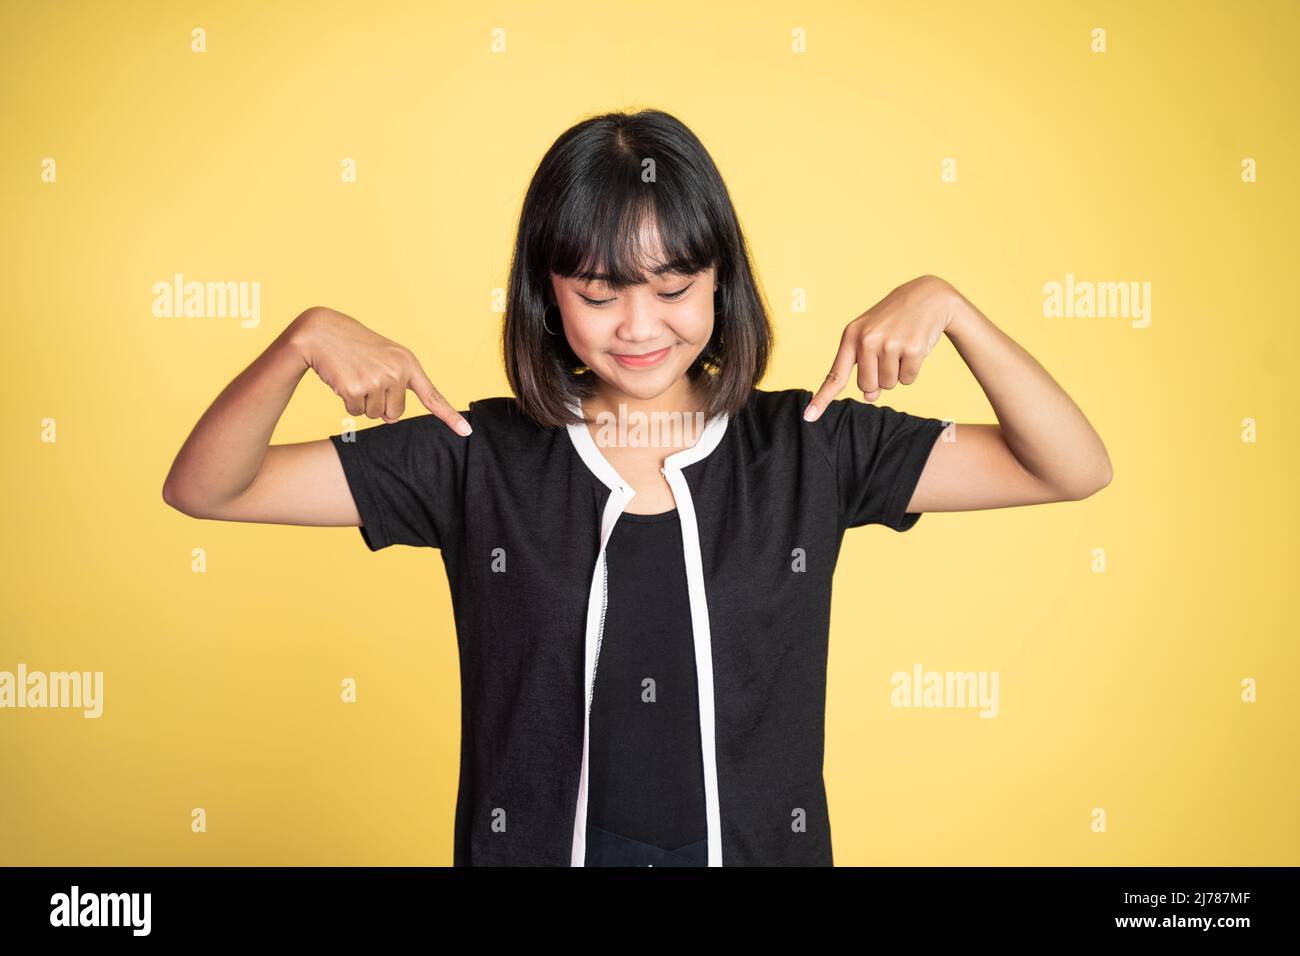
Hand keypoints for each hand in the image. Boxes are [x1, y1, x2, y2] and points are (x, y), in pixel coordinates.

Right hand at [289, 307, 470, 434]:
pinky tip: (342, 378)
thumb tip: (391, 419)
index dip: (449, 416)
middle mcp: (397, 371)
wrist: (321, 331)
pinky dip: (347, 401)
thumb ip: (394, 388)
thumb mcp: (381, 361)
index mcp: (407, 362)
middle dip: (379, 403)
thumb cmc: (354, 346)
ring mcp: (377, 380)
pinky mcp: (356, 389)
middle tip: (365, 376)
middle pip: (395, 413)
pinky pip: (356, 412)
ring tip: (353, 374)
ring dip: (361, 401)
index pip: (432, 395)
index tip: (466, 432)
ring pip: (375, 415)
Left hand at [804, 274, 957, 421]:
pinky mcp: (913, 349)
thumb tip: (869, 398)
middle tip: (889, 352)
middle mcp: (867, 339)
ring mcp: (890, 344)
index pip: (835, 375)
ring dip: (897, 373)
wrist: (927, 296)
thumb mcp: (872, 337)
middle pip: (867, 386)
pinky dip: (912, 370)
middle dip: (879, 378)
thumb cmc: (893, 320)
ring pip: (889, 385)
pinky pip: (908, 379)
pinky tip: (914, 347)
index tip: (809, 417)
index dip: (822, 398)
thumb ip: (864, 366)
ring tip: (901, 346)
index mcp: (851, 336)